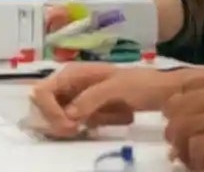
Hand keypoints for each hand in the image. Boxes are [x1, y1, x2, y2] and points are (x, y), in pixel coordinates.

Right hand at [28, 63, 175, 138]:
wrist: (162, 90)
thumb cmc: (139, 83)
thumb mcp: (115, 88)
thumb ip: (90, 99)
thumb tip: (69, 114)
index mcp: (72, 73)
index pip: (41, 91)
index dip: (49, 110)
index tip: (69, 125)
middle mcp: (70, 83)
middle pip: (45, 105)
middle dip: (59, 120)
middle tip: (78, 129)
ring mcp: (78, 96)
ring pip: (61, 115)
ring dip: (78, 123)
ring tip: (104, 119)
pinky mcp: (88, 108)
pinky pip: (77, 120)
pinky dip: (90, 124)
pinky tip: (110, 119)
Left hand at [164, 65, 203, 170]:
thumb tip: (198, 129)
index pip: (182, 91)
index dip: (177, 114)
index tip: (185, 134)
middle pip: (175, 110)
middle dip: (175, 134)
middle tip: (186, 153)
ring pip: (180, 129)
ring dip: (184, 150)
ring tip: (198, 163)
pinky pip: (195, 147)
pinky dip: (197, 161)